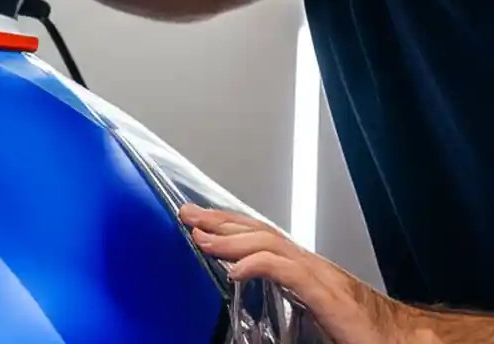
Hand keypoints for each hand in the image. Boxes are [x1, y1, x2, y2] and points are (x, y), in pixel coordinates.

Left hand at [180, 204, 420, 343]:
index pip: (261, 236)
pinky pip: (290, 273)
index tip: (198, 221)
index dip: (228, 225)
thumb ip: (279, 300)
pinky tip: (236, 268)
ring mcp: (322, 278)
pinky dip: (260, 265)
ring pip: (271, 244)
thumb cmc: (360, 333)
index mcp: (305, 270)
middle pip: (260, 232)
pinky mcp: (331, 298)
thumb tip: (242, 292)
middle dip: (222, 221)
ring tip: (202, 239)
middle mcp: (312, 266)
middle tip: (188, 215)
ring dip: (233, 239)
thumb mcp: (308, 313)